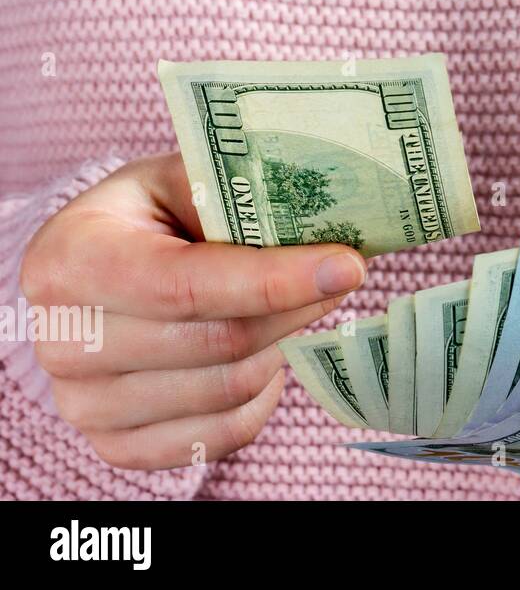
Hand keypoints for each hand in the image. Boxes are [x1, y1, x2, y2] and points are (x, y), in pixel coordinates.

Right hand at [19, 152, 365, 469]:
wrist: (94, 271)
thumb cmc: (149, 217)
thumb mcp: (180, 180)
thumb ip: (238, 198)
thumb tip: (329, 229)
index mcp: (70, 261)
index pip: (186, 286)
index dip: (275, 280)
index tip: (348, 266)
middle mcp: (64, 341)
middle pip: (220, 342)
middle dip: (295, 307)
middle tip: (336, 274)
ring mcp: (85, 405)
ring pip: (231, 389)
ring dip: (280, 346)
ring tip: (285, 307)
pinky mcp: (118, 446)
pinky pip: (225, 434)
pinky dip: (262, 395)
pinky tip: (259, 354)